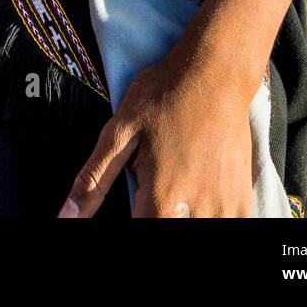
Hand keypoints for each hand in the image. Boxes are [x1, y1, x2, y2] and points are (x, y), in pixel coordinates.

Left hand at [57, 40, 254, 218]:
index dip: (134, 216)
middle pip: (166, 229)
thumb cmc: (165, 95)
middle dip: (155, 211)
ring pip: (195, 228)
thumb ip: (93, 181)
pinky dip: (207, 214)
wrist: (215, 73)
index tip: (138, 194)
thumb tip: (65, 217)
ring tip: (177, 182)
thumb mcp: (119, 132)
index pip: (139, 234)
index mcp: (161, 201)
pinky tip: (199, 193)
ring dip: (181, 214)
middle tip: (158, 178)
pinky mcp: (241, 202)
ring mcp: (224, 209)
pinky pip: (226, 224)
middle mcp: (196, 213)